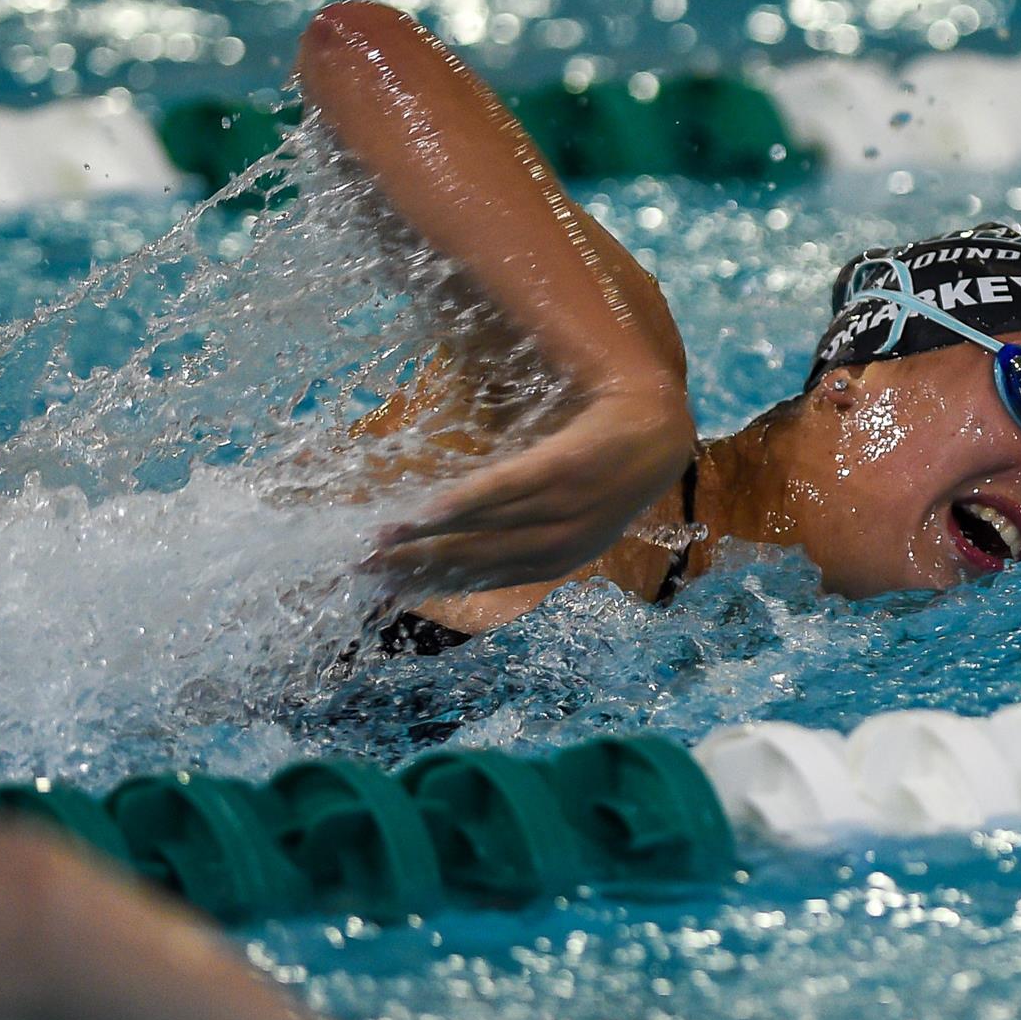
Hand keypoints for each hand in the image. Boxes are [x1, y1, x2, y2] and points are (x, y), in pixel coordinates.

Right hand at [365, 385, 695, 599]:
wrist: (656, 428)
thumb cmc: (604, 468)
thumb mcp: (567, 513)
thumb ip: (520, 528)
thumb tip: (461, 538)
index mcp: (556, 560)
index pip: (482, 578)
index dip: (432, 584)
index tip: (385, 590)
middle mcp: (558, 544)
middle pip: (473, 561)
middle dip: (415, 568)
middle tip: (364, 572)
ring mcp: (562, 509)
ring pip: (482, 531)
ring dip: (425, 540)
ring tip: (378, 542)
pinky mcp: (563, 469)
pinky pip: (503, 490)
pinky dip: (462, 504)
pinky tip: (425, 513)